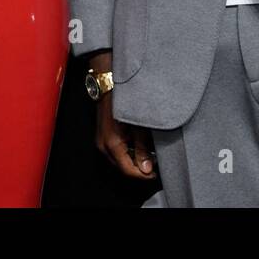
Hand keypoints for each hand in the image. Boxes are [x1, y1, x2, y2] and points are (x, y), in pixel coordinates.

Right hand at [88, 50, 155, 178]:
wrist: (109, 83)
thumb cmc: (124, 100)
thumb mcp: (139, 125)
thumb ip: (142, 148)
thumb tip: (146, 168)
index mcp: (112, 144)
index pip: (128, 170)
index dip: (144, 175)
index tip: (156, 173)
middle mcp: (104, 146)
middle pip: (123, 167)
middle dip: (139, 168)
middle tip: (155, 164)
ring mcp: (102, 141)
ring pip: (120, 159)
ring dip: (134, 159)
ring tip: (149, 153)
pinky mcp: (103, 135)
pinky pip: (116, 150)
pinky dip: (128, 151)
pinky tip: (139, 144)